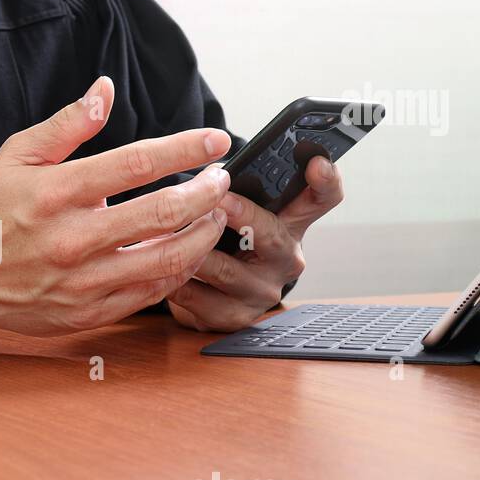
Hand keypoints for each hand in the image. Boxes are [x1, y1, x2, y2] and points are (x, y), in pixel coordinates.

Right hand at [0, 76, 232, 335]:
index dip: (186, 148)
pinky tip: (184, 252)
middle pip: (163, 214)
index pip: (138, 163)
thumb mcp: (19, 155)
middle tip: (220, 180)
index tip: (216, 141)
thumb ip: (68, 124)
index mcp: (58, 192)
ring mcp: (81, 281)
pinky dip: (176, 271)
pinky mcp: (85, 312)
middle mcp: (72, 239)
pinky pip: (148, 293)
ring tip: (212, 217)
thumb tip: (106, 89)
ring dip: (201, 235)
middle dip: (206, 194)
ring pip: (166, 259)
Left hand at [167, 156, 343, 331]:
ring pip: (225, 269)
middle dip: (242, 215)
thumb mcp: (239, 211)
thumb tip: (213, 174)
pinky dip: (172, 281)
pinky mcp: (233, 318)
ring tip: (164, 233)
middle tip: (217, 199)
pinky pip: (196, 298)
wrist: (212, 293)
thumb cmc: (226, 239)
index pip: (323, 198)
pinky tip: (154, 267)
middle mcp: (286, 260)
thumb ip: (237, 188)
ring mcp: (262, 293)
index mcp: (292, 223)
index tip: (316, 161)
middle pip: (272, 235)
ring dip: (191, 250)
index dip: (325, 180)